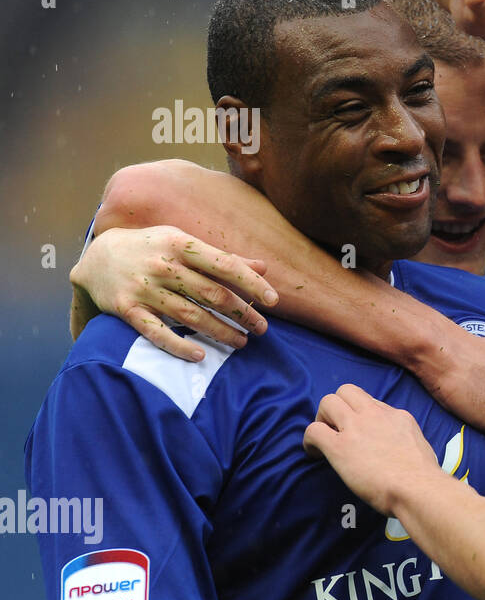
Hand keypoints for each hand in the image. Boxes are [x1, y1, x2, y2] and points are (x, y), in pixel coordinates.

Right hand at [70, 225, 277, 359]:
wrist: (96, 259)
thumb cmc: (151, 249)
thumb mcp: (183, 244)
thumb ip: (222, 258)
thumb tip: (263, 267)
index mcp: (180, 245)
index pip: (225, 265)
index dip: (252, 283)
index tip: (273, 301)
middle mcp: (163, 266)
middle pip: (212, 295)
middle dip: (242, 314)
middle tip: (261, 328)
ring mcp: (144, 289)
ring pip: (191, 316)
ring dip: (220, 333)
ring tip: (241, 342)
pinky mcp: (127, 310)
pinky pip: (156, 333)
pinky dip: (178, 346)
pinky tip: (200, 355)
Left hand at [304, 384, 441, 515]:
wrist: (417, 487)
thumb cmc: (423, 476)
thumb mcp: (419, 443)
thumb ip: (402, 438)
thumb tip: (394, 446)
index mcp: (396, 415)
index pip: (369, 402)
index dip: (359, 415)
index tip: (358, 432)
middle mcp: (374, 415)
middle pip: (346, 391)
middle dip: (337, 408)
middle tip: (336, 430)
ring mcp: (356, 428)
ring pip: (327, 402)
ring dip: (322, 419)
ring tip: (324, 440)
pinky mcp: (340, 447)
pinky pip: (313, 431)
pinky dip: (309, 441)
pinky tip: (315, 454)